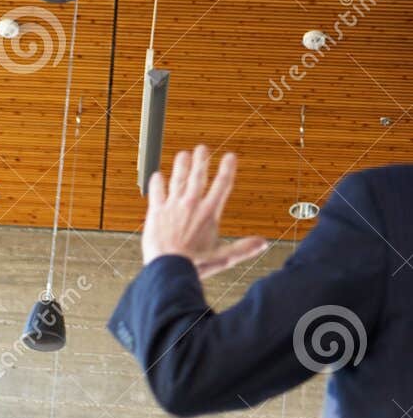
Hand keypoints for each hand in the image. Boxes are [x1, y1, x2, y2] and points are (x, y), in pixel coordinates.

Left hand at [142, 147, 267, 279]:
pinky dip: (157, 183)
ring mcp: (173, 206)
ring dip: (181, 165)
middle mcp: (192, 204)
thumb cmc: (194, 265)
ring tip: (183, 155)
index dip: (227, 168)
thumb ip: (243, 248)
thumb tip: (263, 243)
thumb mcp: (222, 257)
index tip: (230, 156)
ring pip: (178, 178)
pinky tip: (157, 176)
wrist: (168, 269)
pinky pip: (156, 192)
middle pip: (198, 175)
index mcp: (209, 212)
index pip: (222, 184)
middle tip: (202, 148)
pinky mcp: (156, 212)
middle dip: (201, 159)